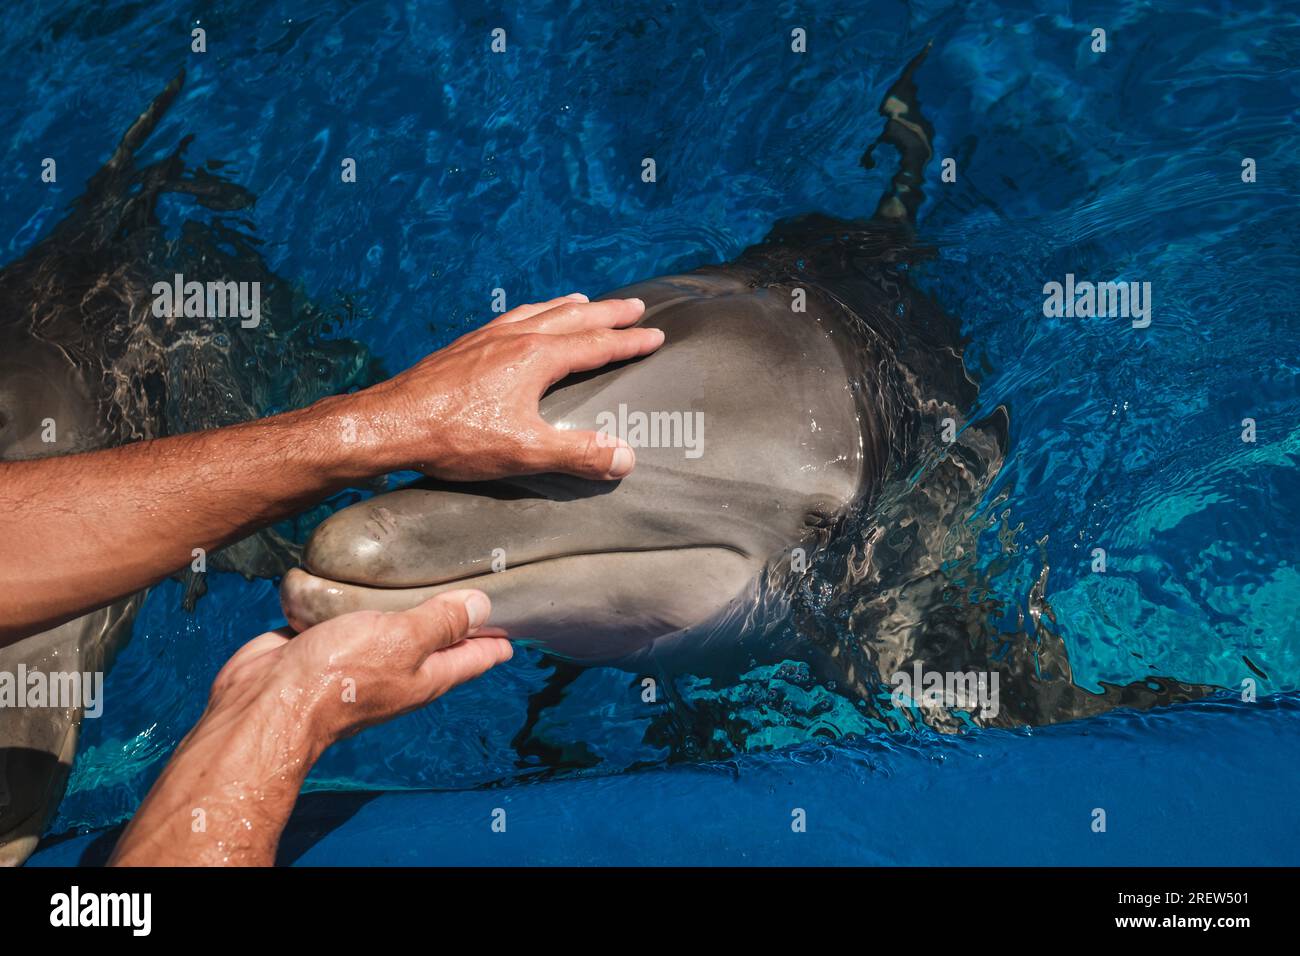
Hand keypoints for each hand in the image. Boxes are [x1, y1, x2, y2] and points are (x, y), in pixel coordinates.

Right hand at [208, 589, 510, 747]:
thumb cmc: (339, 677)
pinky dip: (357, 600)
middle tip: (475, 582)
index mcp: (427, 676)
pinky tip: (361, 576)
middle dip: (457, 619)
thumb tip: (482, 605)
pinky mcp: (323, 644)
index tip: (519, 617)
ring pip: (391, 628)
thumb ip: (440, 621)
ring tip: (422, 572)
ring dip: (404, 605)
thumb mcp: (402, 641)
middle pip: (437, 641)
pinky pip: (348, 617)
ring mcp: (360, 659)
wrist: (266, 702)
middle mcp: (398, 670)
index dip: (498, 637)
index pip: (476, 656)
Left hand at [347, 293, 663, 480]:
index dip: (628, 342)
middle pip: (572, 318)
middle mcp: (515, 338)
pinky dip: (531, 312)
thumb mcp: (524, 451)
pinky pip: (509, 318)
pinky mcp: (463, 347)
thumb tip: (626, 457)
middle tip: (635, 306)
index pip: (595, 345)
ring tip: (585, 301)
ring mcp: (486, 338)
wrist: (390, 424)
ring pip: (539, 312)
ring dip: (568, 307)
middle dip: (607, 314)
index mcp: (536, 358)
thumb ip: (578, 453)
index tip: (655, 335)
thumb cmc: (455, 438)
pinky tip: (524, 320)